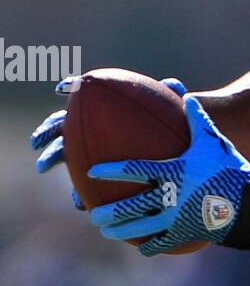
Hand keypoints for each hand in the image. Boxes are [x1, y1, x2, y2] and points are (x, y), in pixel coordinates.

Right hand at [30, 76, 188, 211]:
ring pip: (67, 155)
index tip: (63, 87)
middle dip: (47, 132)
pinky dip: (79, 192)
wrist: (174, 154)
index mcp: (107, 113)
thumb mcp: (174, 116)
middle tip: (38, 137)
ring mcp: (94, 153)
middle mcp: (95, 131)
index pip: (85, 97)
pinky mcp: (100, 176)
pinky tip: (78, 200)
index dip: (71, 88)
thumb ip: (175, 98)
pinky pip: (86, 185)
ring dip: (52, 158)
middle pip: (64, 127)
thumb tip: (174, 84)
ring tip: (42, 167)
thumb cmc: (172, 130)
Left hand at [86, 96, 249, 256]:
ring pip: (142, 227)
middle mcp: (169, 196)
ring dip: (121, 230)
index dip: (110, 170)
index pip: (133, 170)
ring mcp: (177, 218)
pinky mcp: (187, 233)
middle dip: (109, 212)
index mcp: (172, 172)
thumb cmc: (232, 168)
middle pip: (131, 206)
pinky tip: (141, 248)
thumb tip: (186, 98)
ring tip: (106, 232)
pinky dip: (151, 246)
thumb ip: (197, 120)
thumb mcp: (214, 141)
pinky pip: (164, 242)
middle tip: (93, 215)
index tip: (91, 172)